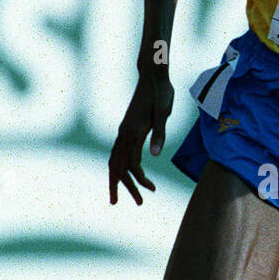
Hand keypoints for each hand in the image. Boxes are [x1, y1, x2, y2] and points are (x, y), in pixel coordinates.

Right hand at [108, 72, 173, 204]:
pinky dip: (117, 167)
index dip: (141, 180)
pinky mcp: (125, 128)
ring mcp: (123, 131)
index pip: (133, 165)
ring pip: (114, 161)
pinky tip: (122, 174)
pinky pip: (116, 153)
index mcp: (133, 132)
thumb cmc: (161, 93)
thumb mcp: (164, 112)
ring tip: (118, 197)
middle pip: (119, 167)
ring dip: (118, 180)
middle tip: (139, 203)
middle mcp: (124, 133)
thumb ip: (159, 133)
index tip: (152, 190)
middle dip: (126, 187)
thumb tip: (154, 155)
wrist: (152, 76)